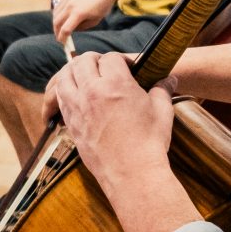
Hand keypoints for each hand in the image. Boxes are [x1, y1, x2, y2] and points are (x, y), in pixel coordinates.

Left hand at [47, 51, 175, 182]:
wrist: (132, 174)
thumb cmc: (150, 143)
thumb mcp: (162, 111)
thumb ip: (162, 89)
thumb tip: (170, 78)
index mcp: (116, 84)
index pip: (110, 58)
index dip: (120, 60)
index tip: (127, 68)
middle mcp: (92, 92)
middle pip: (83, 61)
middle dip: (94, 60)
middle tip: (103, 66)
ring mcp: (78, 108)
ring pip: (65, 76)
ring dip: (73, 71)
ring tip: (84, 74)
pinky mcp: (71, 123)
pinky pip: (60, 98)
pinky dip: (65, 89)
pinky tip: (74, 92)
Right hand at [51, 0, 120, 44]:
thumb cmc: (103, 5)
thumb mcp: (95, 20)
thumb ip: (82, 27)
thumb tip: (72, 30)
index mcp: (79, 14)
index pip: (65, 29)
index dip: (62, 38)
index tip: (63, 43)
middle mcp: (70, 6)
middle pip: (57, 22)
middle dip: (56, 32)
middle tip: (59, 37)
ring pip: (55, 14)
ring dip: (56, 23)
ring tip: (60, 28)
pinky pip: (58, 7)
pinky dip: (57, 14)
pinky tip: (62, 18)